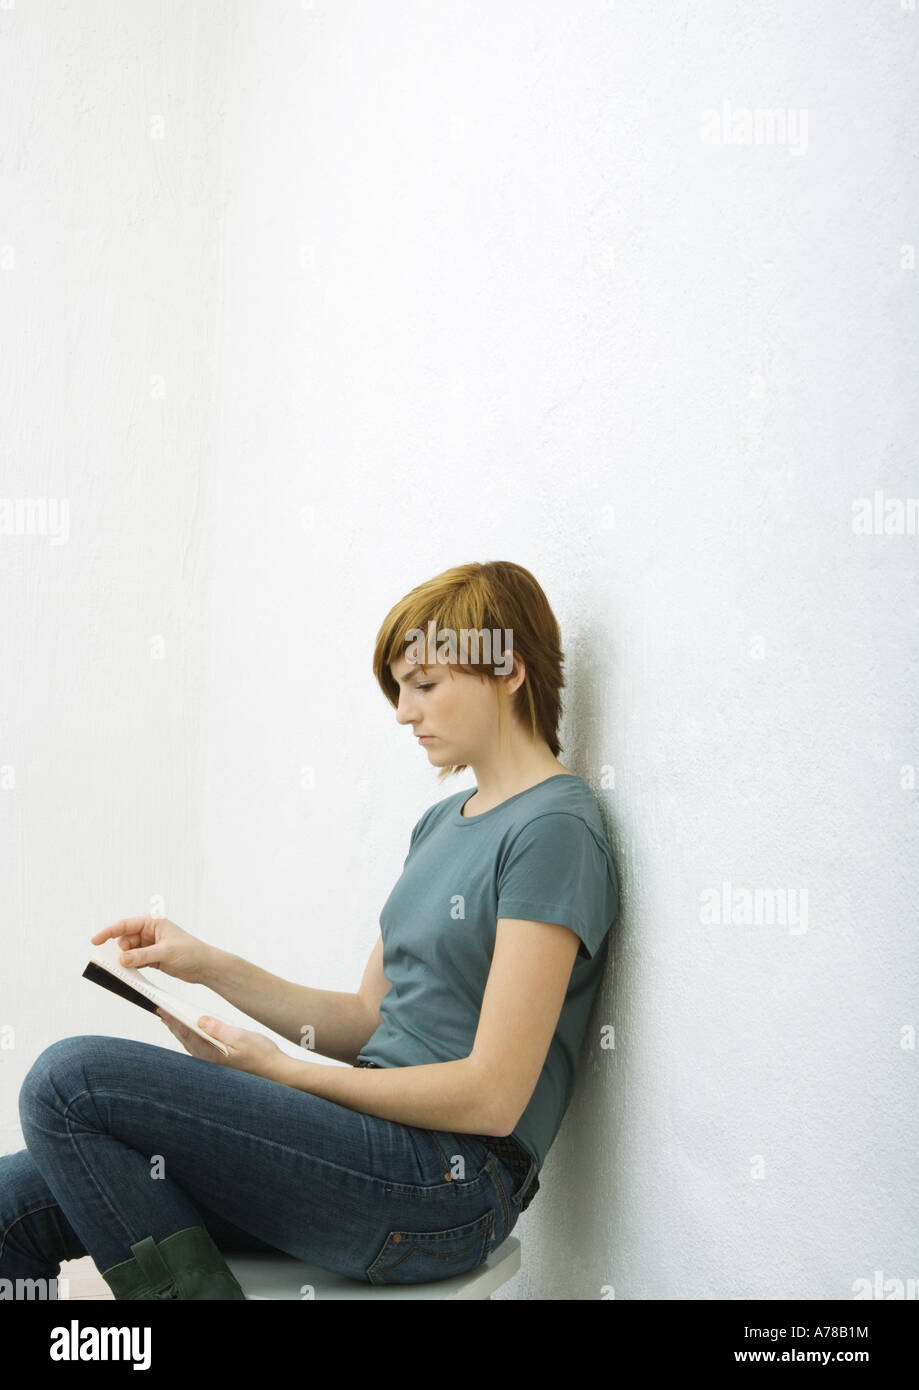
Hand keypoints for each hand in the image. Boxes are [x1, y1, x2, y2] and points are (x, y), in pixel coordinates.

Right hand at [91, 915, 211, 984]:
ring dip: (125, 960)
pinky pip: (135, 961)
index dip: (108, 932)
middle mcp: (150, 933)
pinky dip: (131, 967)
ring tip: (124, 969)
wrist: (205, 966)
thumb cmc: (191, 952)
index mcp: (153, 923)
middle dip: (119, 951)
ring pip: (128, 952)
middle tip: (114, 963)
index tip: (95, 941)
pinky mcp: (152, 958)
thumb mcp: (165, 952)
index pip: (125, 925)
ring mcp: (150, 946)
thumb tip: (123, 958)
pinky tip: (130, 973)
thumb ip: (142, 955)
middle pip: (124, 940)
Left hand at [156, 1009, 287, 1082]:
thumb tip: (200, 1019)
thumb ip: (219, 1028)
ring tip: (172, 1019)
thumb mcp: (241, 1037)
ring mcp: (212, 1064)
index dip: (174, 1020)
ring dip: (181, 1031)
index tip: (163, 1009)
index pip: (186, 1033)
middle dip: (173, 1024)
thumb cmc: (261, 1055)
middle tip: (161, 1011)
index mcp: (210, 1054)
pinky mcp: (218, 1063)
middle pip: (185, 1039)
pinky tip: (192, 1032)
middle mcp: (208, 1061)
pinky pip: (198, 1048)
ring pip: (190, 1044)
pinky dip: (191, 1038)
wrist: (275, 1072)